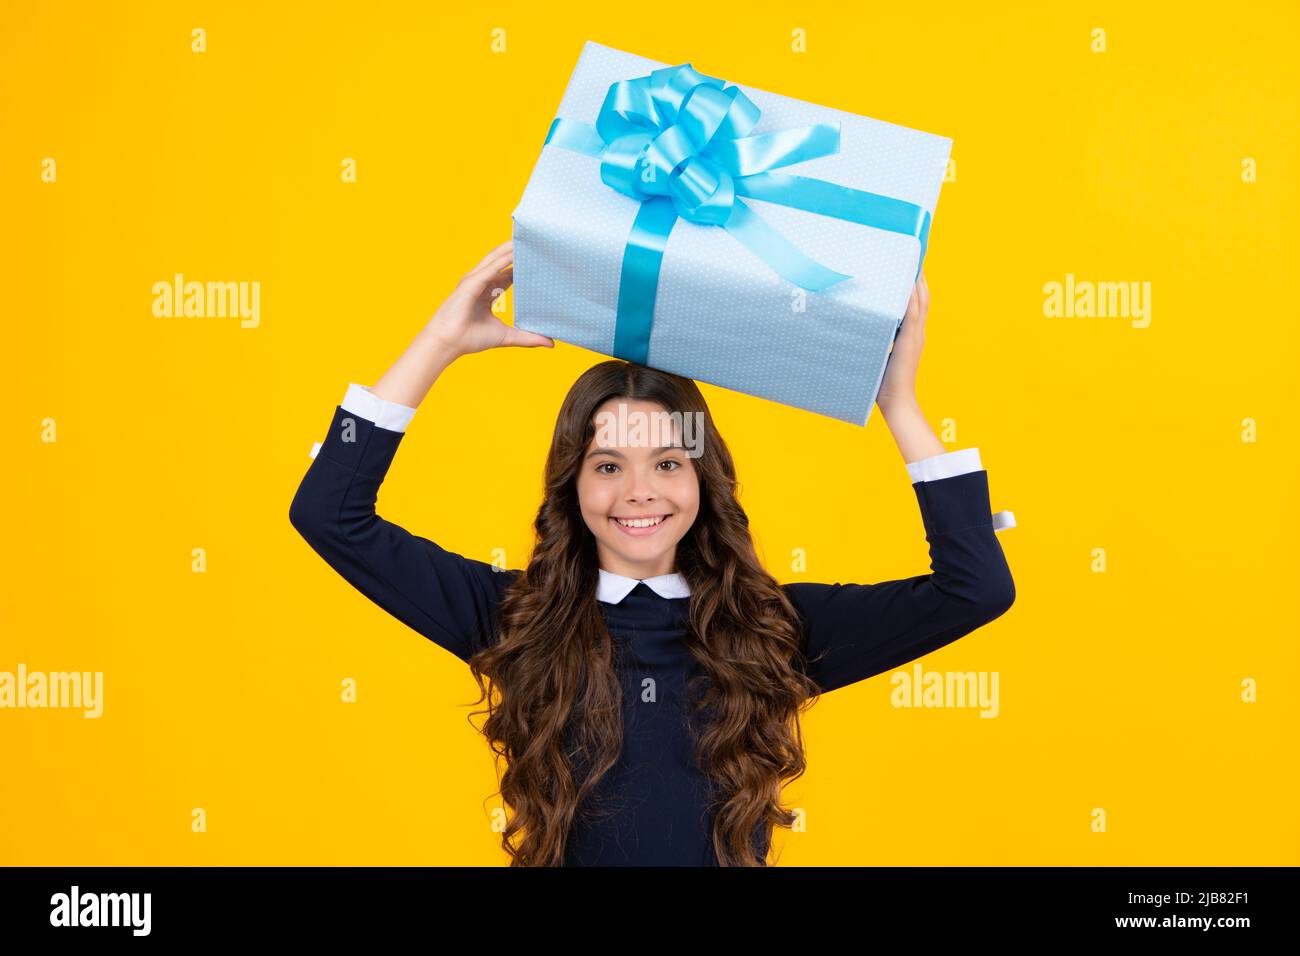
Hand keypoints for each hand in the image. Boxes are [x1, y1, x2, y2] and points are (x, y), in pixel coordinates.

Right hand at [424, 239, 553, 355]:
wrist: (447, 343)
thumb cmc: (470, 338)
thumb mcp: (506, 336)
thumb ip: (527, 337)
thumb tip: (551, 343)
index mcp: (487, 291)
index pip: (508, 274)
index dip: (523, 267)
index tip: (542, 262)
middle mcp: (481, 282)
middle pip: (502, 261)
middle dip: (517, 251)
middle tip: (538, 243)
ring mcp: (474, 281)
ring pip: (496, 259)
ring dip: (511, 249)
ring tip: (528, 239)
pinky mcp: (470, 284)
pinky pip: (490, 268)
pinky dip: (503, 260)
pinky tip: (515, 253)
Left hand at [875, 269, 928, 411]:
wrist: (896, 402)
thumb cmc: (884, 384)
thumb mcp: (880, 355)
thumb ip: (874, 341)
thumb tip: (857, 330)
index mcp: (912, 336)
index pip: (916, 305)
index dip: (915, 286)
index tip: (909, 268)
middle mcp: (917, 332)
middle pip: (922, 297)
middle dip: (918, 276)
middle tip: (912, 256)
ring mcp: (916, 336)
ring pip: (920, 300)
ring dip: (916, 280)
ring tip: (912, 260)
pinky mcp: (910, 340)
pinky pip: (913, 313)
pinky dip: (912, 296)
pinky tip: (909, 282)